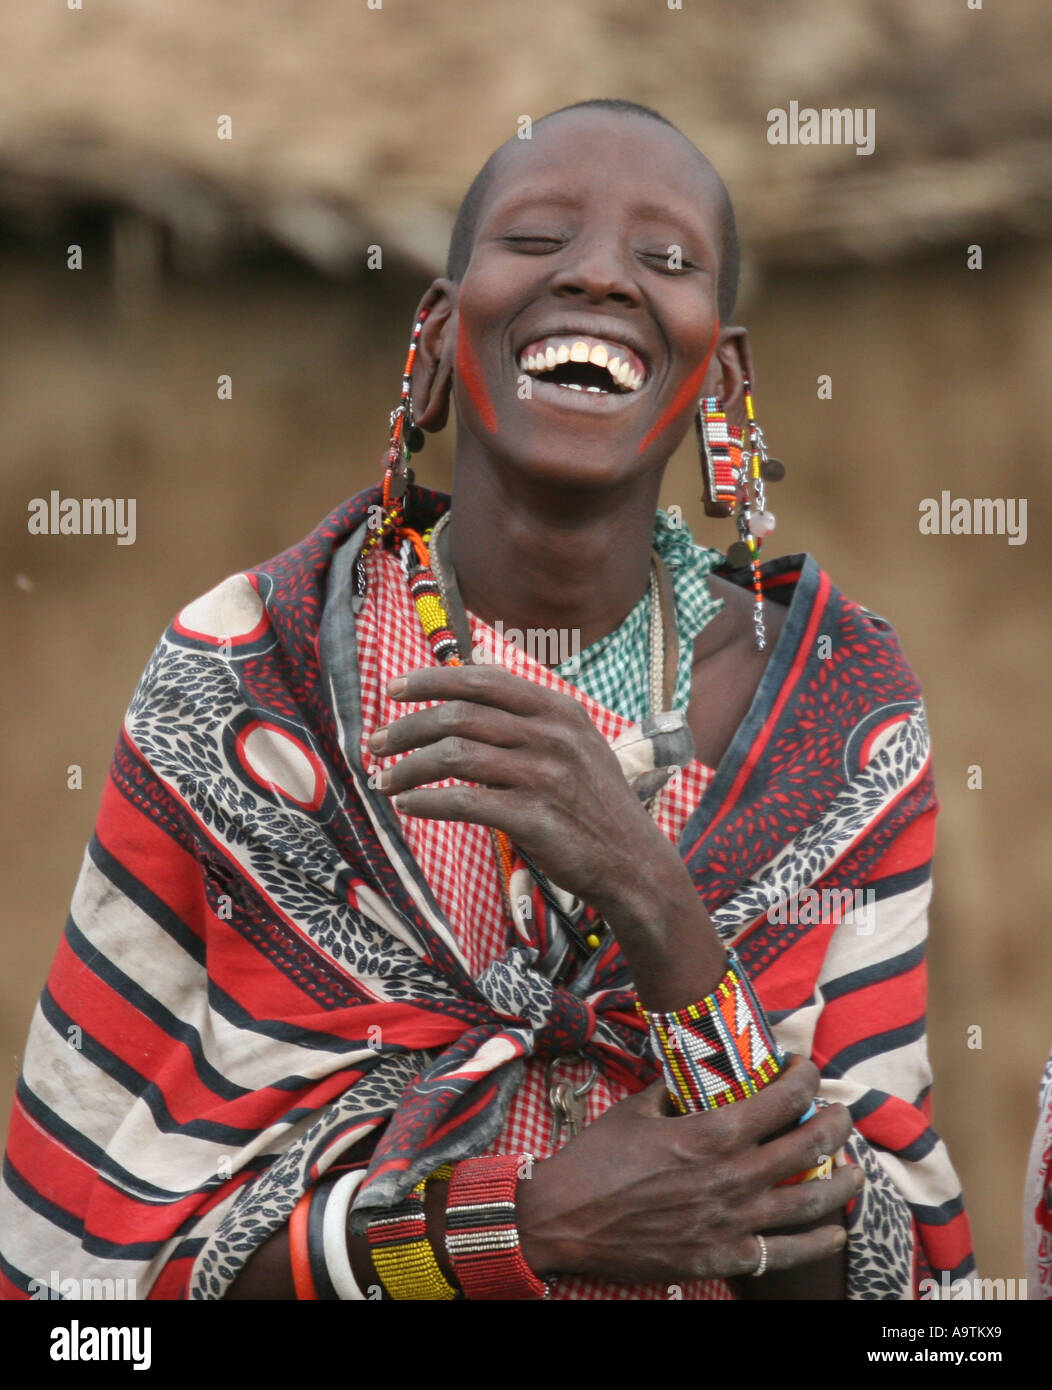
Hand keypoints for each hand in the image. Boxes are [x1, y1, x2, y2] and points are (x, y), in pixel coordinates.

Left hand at [369, 664, 668, 911]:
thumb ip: (528, 718)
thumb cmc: (593, 805)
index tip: (394, 690)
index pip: (483, 679)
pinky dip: (427, 803)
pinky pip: (464, 802)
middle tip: (377, 743)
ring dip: (409, 768)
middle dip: (408, 727)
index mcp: (559, 710)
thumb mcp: (575, 745)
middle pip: (461, 715)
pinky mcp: (534, 818)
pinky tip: (408, 806)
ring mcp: (545, 775)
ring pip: (455, 756)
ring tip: (385, 781)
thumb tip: (466, 692)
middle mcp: (553, 735)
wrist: (633, 862)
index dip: (432, 680)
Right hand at [516, 1054, 859, 1284]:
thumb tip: (696, 1074)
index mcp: (711, 1132)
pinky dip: (818, 1241)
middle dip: (836, 1123)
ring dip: (843, 1181)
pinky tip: (835, 1230)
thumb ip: (676, 1092)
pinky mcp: (721, 1256)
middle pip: (810, 1145)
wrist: (564, 1218)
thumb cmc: (596, 1158)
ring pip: (811, 1200)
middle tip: (841, 1113)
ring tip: (855, 1169)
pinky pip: (785, 1251)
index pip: (782, 1098)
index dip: (804, 1079)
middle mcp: (731, 1175)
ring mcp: (731, 1220)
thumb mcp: (637, 1109)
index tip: (806, 1071)